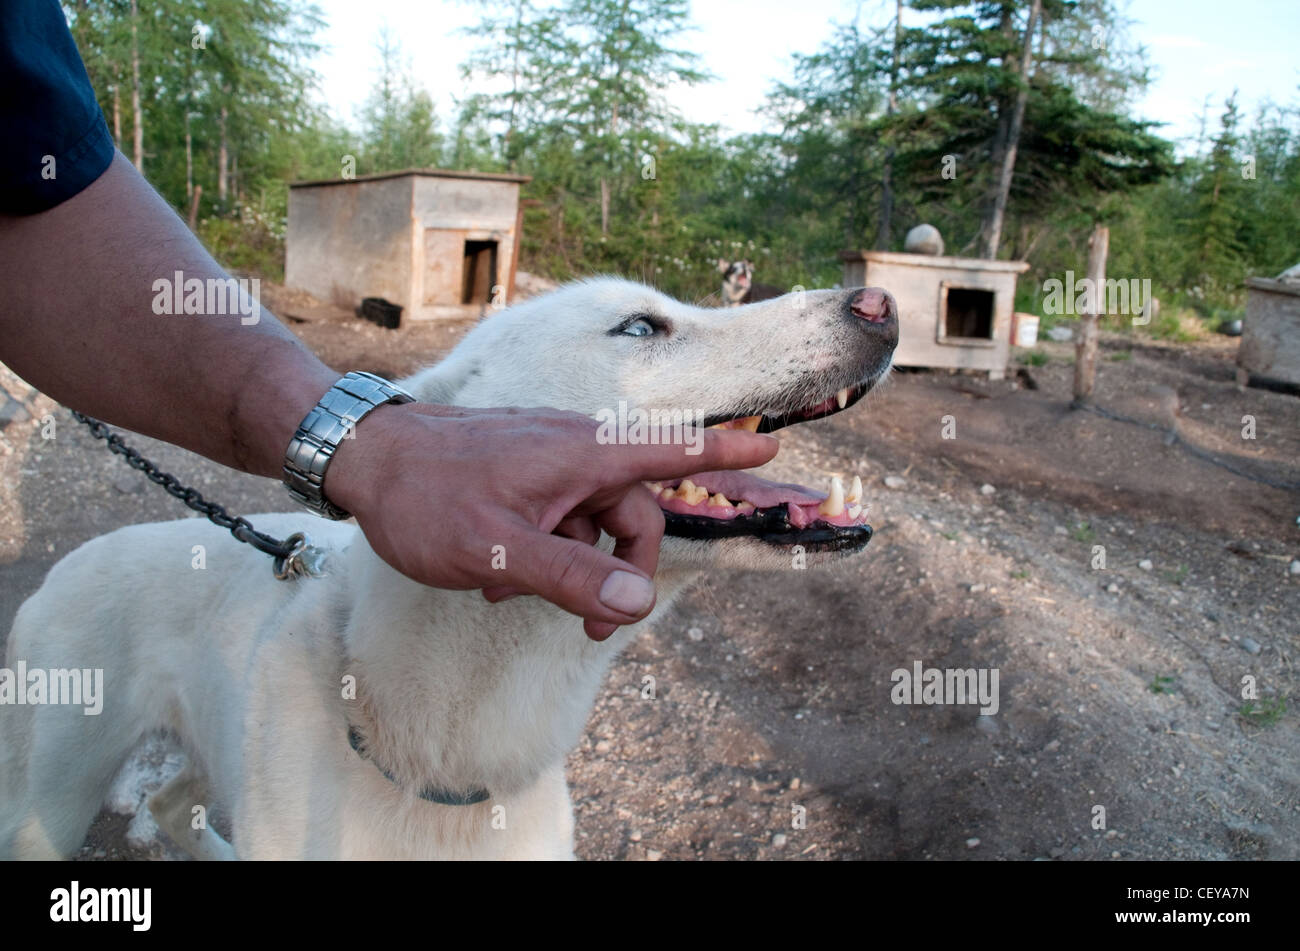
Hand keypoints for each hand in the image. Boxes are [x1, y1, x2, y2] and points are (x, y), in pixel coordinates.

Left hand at [325, 402, 778, 639]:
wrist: (362, 459)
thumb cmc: (427, 495)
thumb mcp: (498, 550)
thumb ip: (571, 578)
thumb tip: (639, 603)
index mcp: (581, 455)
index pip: (670, 448)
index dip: (725, 449)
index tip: (774, 444)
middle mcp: (573, 451)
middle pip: (633, 513)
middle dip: (621, 572)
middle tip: (596, 632)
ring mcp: (546, 462)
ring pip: (589, 523)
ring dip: (568, 567)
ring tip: (508, 593)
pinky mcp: (521, 475)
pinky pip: (555, 519)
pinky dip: (539, 551)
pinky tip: (492, 577)